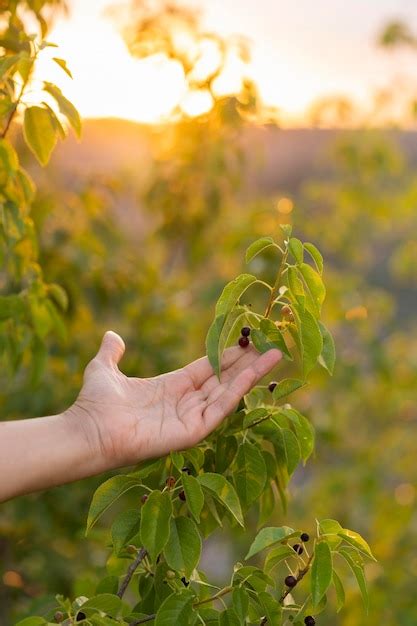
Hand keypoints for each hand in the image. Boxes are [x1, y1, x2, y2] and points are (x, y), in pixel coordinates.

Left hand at [68, 331, 281, 468]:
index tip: (246, 340)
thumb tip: (112, 335)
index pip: (206, 369)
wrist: (89, 429)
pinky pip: (219, 409)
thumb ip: (112, 352)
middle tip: (271, 345)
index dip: (225, 355)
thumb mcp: (104, 369)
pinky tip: (251, 374)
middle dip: (247, 362)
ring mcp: (189, 417)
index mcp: (170, 387)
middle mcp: (184, 402)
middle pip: (223, 379)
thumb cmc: (95, 403)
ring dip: (251, 374)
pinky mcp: (192, 432)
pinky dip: (236, 391)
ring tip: (274, 355)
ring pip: (227, 392)